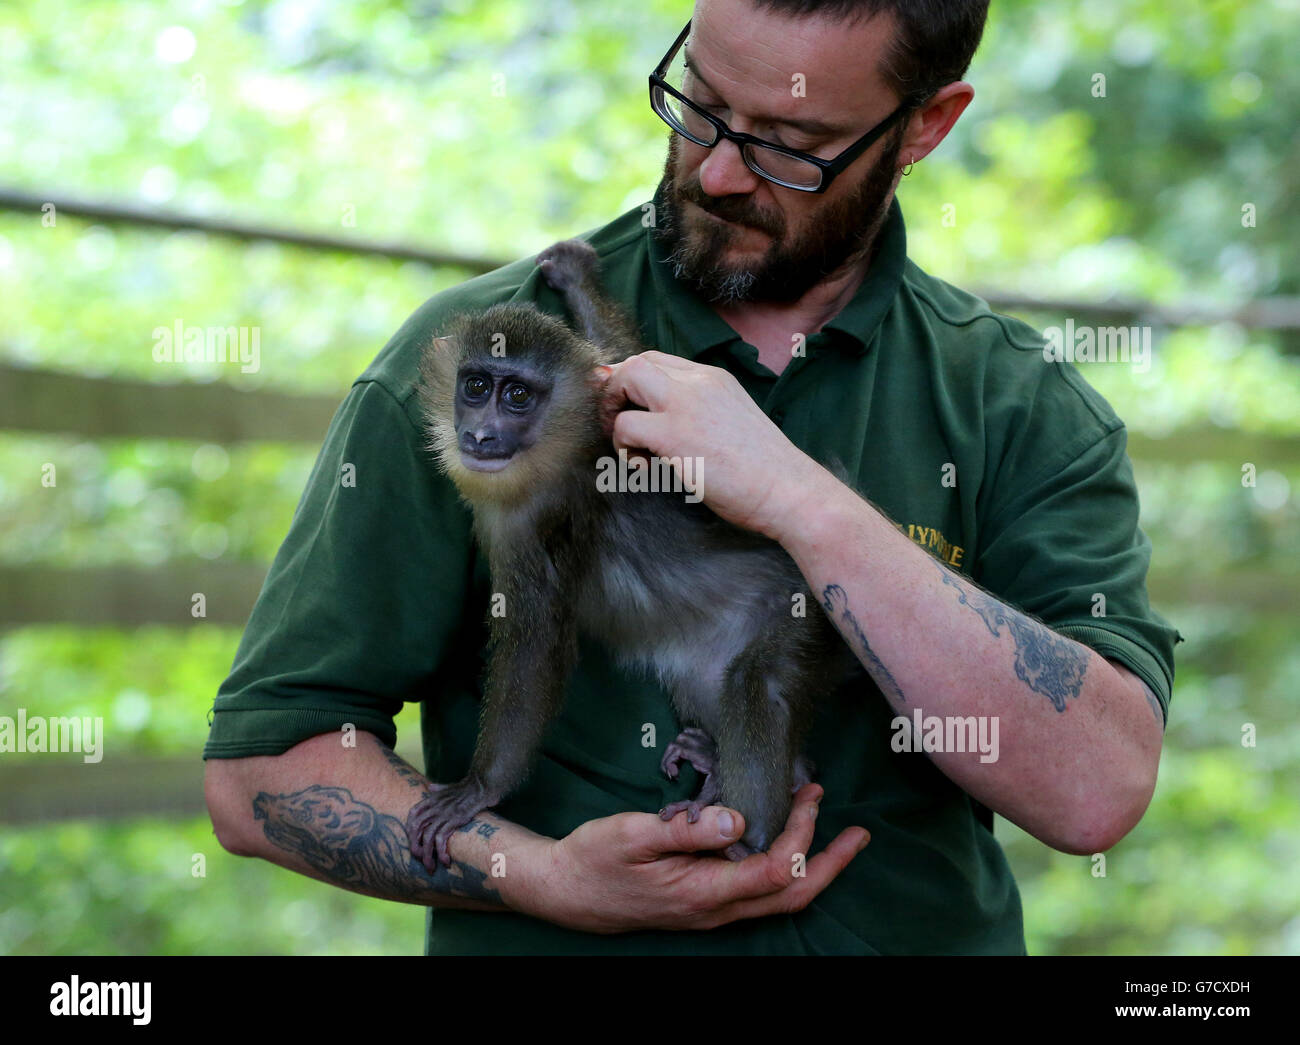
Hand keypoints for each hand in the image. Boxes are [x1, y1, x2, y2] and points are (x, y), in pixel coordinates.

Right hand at [510, 784, 869, 933]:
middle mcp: (716, 908)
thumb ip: (686, 829)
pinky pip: (758, 892)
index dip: (801, 834)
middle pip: (792, 895)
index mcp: (703, 892)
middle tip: (858, 833)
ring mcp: (712, 910)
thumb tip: (737, 818)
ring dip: (812, 866)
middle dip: (830, 864)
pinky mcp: (705, 903)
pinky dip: (783, 866)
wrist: (565, 892)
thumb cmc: (595, 859)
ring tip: (832, 832)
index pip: (775, 869)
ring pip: (779, 898)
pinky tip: (783, 840)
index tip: (810, 794)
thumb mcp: (632, 835)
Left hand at [598, 352, 823, 539]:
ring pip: (625, 380)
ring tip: (632, 448)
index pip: (658, 361)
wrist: (788, 489)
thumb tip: (660, 424)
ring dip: (615, 416)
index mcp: (713, 379)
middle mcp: (698, 383)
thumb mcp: (731, 422)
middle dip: (616, 390)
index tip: (629, 407)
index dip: (633, 381)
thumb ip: (698, 413)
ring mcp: (685, 405)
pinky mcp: (673, 434)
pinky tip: (646, 468)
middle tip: (620, 424)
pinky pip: (625, 426)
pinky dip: (625, 448)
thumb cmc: (764, 469)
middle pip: (637, 362)